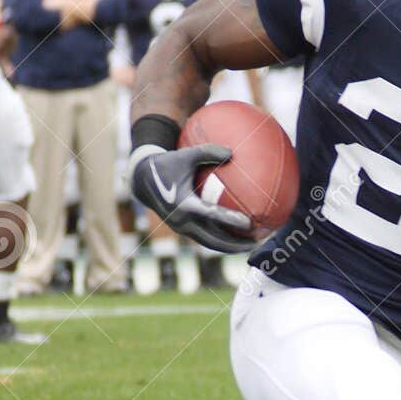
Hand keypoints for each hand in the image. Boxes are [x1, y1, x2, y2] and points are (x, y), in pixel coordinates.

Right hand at [131, 142, 255, 252]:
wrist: (143, 181)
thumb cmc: (168, 164)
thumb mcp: (185, 154)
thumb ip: (208, 152)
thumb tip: (232, 152)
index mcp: (183, 204)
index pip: (211, 215)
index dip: (230, 220)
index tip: (249, 223)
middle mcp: (182, 221)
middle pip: (213, 240)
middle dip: (236, 244)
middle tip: (258, 241)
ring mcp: (182, 229)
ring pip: (210, 243)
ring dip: (230, 247)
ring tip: (252, 245)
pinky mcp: (183, 230)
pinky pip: (205, 239)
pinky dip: (221, 241)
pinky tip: (238, 238)